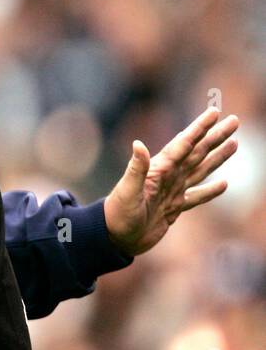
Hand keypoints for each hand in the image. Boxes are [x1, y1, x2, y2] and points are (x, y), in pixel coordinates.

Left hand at [104, 107, 239, 256]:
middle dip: (215, 136)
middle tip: (234, 121)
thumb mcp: (126, 190)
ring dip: (217, 157)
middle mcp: (168, 177)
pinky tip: (224, 184)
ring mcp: (173, 191)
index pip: (184, 143)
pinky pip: (197, 197)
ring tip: (234, 143)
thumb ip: (136, 168)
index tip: (214, 112)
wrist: (115, 238)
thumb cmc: (117, 213)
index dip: (199, 127)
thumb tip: (138, 144)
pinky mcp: (174, 208)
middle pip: (197, 152)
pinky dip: (210, 191)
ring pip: (201, 170)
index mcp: (159, 169)